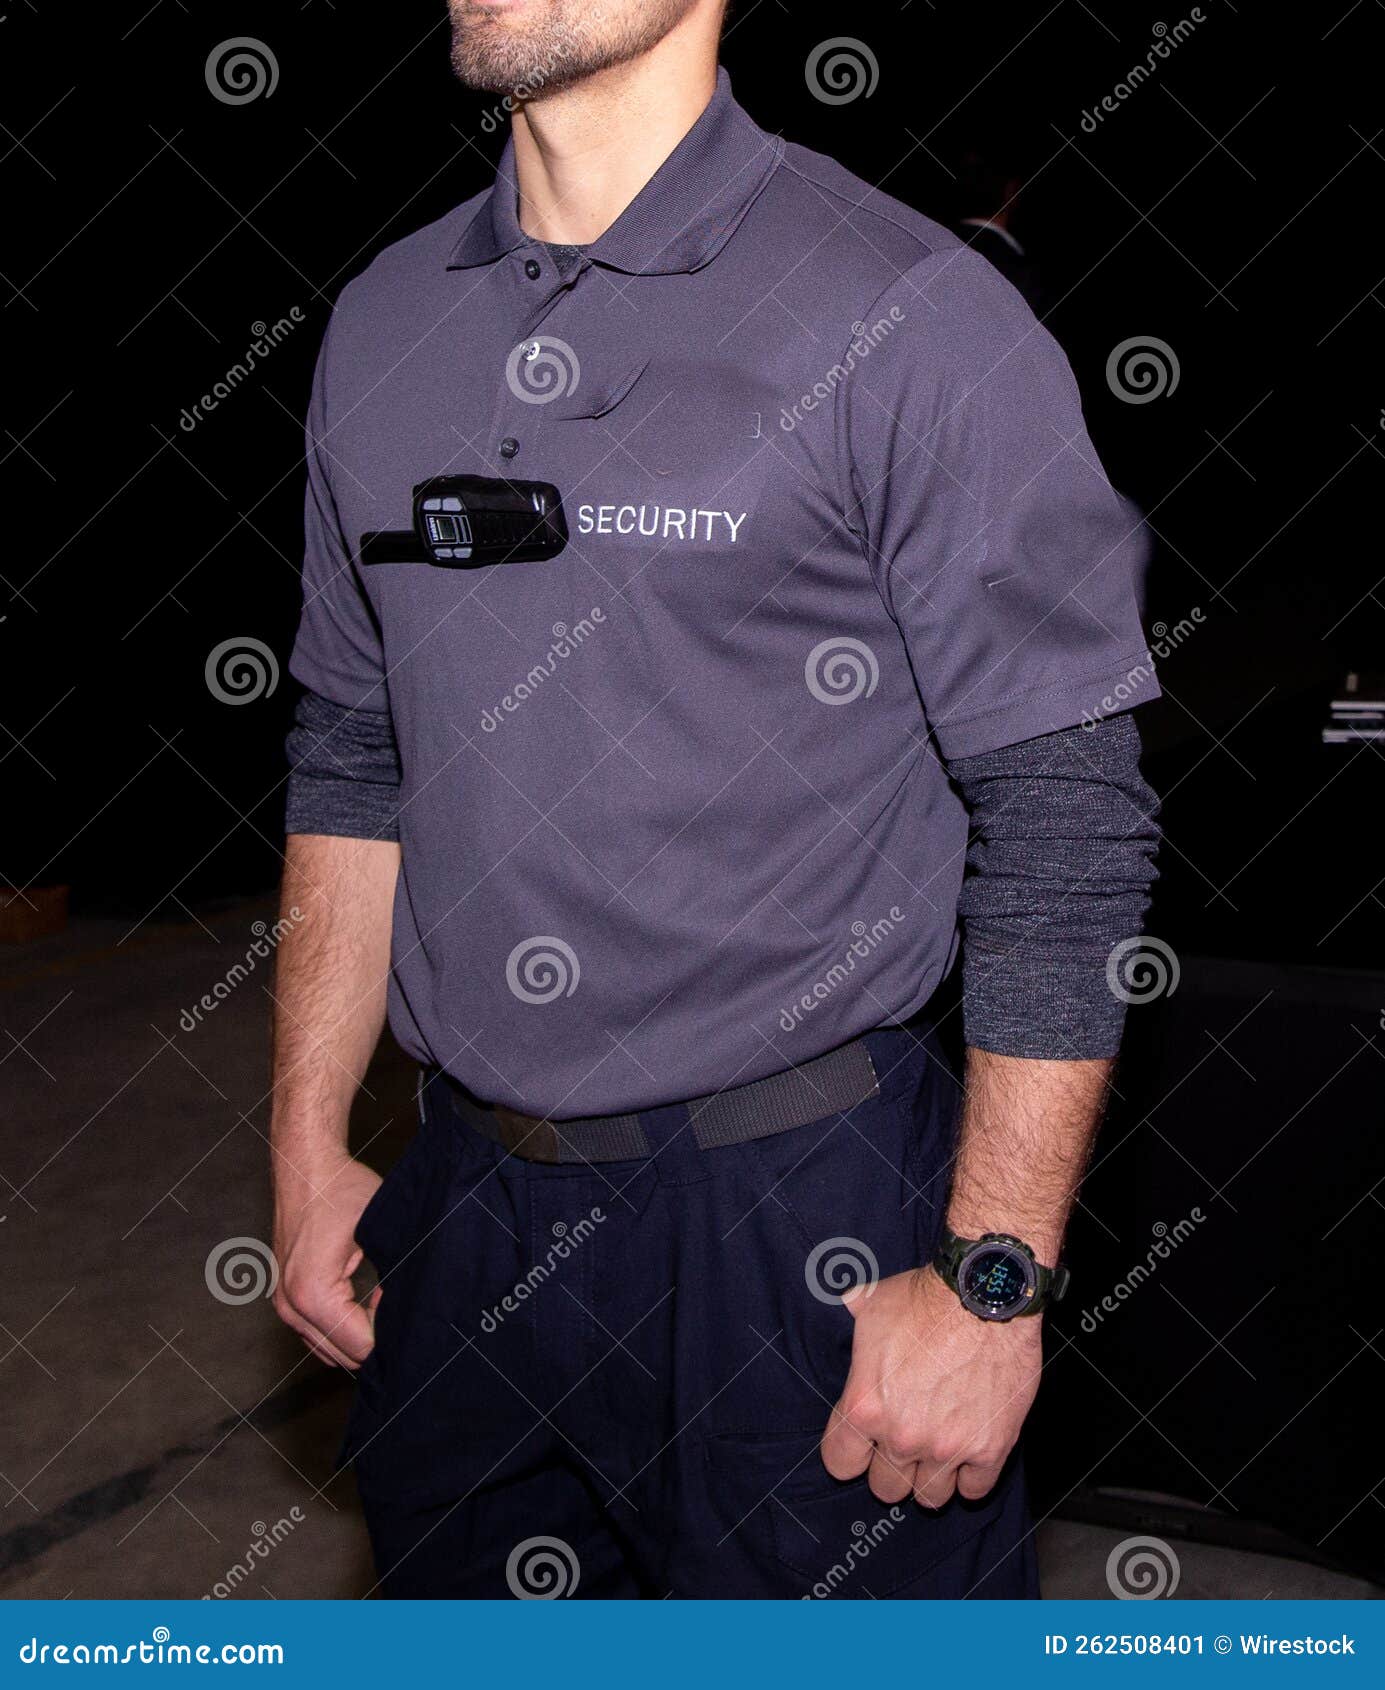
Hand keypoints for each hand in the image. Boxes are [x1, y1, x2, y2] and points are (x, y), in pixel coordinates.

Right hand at [271, 1153, 381, 1369]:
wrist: (305, 1166)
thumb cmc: (339, 1189)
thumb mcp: (380, 1228)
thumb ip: (396, 1274)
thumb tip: (413, 1305)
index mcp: (312, 1294)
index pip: (360, 1348)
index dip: (389, 1329)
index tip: (395, 1295)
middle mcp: (291, 1307)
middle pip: (343, 1356)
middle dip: (374, 1338)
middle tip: (391, 1300)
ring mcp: (283, 1305)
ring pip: (329, 1350)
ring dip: (357, 1334)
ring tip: (377, 1299)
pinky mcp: (284, 1298)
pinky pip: (316, 1333)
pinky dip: (341, 1327)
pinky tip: (360, 1302)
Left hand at [820, 1265, 1041, 1506]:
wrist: (985, 1294)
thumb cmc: (926, 1297)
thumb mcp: (868, 1307)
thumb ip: (851, 1325)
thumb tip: (844, 1306)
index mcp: (865, 1406)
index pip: (840, 1463)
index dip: (848, 1452)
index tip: (859, 1442)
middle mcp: (902, 1436)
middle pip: (885, 1487)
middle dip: (890, 1468)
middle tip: (903, 1442)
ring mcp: (948, 1447)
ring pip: (929, 1497)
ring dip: (930, 1478)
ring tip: (935, 1451)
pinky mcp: (990, 1448)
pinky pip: (975, 1490)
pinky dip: (971, 1477)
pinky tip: (967, 1455)